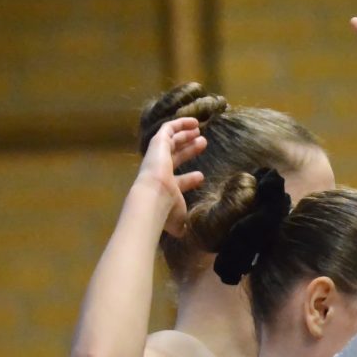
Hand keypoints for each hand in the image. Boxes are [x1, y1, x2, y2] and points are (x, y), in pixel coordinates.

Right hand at [134, 116, 206, 236]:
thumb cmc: (166, 210)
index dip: (190, 179)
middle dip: (189, 150)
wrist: (153, 198)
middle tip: (203, 143)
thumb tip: (186, 235)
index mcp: (166, 188)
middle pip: (175, 157)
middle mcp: (160, 171)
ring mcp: (158, 156)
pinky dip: (180, 124)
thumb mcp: (178, 221)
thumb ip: (183, 226)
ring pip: (171, 141)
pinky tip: (193, 121)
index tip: (201, 176)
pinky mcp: (157, 144)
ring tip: (199, 129)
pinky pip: (167, 129)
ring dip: (185, 135)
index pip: (178, 181)